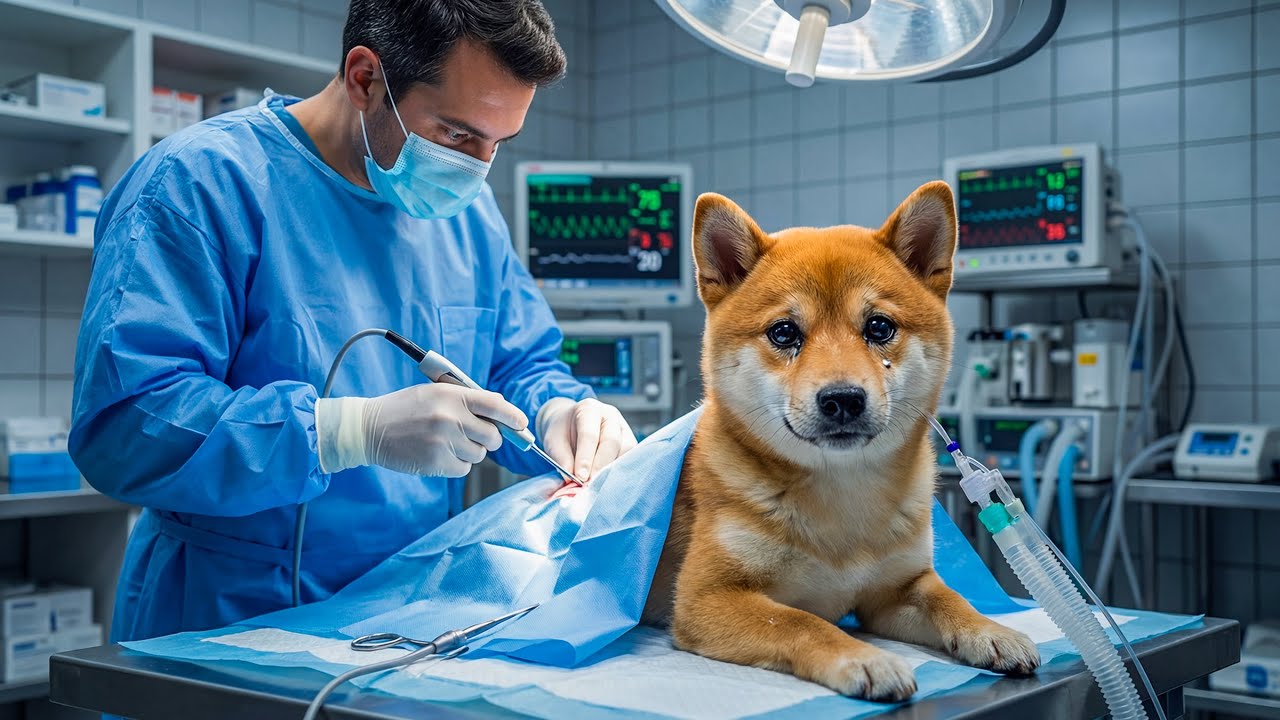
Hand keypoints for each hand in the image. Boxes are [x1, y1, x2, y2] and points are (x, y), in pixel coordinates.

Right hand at [316, 384, 527, 476]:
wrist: (368, 428)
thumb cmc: (405, 408)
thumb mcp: (434, 392)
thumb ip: (466, 399)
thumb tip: (502, 411)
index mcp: (452, 395)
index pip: (496, 405)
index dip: (514, 417)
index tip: (521, 425)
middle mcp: (451, 418)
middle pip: (493, 436)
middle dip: (488, 438)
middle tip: (473, 435)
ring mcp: (444, 442)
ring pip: (479, 455)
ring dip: (469, 452)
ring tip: (447, 443)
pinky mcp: (436, 463)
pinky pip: (464, 469)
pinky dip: (456, 465)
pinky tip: (439, 455)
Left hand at [537, 398, 636, 482]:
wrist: (570, 424)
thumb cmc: (562, 432)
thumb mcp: (553, 441)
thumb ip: (562, 458)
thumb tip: (572, 480)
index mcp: (589, 410)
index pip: (589, 434)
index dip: (585, 457)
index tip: (581, 477)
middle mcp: (610, 416)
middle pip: (611, 441)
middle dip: (600, 466)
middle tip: (590, 485)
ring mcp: (623, 429)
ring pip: (625, 451)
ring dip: (612, 470)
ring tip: (598, 485)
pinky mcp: (629, 442)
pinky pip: (630, 458)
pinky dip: (619, 472)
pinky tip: (608, 482)